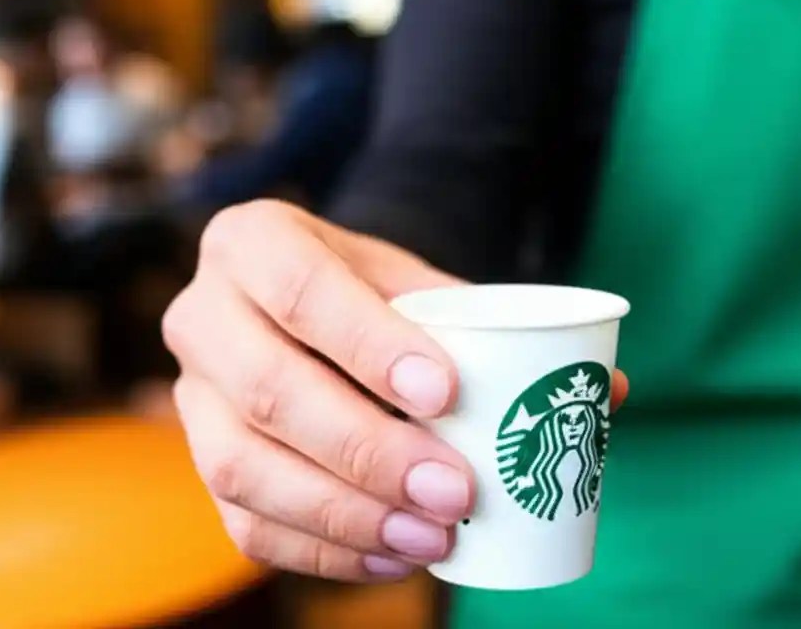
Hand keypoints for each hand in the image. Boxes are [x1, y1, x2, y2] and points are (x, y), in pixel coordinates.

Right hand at [164, 200, 628, 581]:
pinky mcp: (201, 461)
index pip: (301, 292)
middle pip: (269, 389)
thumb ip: (492, 327)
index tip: (447, 392)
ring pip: (241, 466)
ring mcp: (191, 395)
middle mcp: (203, 314)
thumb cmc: (370, 294)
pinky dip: (321, 552)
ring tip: (432, 541)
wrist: (299, 305)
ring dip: (343, 514)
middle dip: (367, 450)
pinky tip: (392, 560)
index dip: (370, 346)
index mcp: (253, 241)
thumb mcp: (415, 282)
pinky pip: (243, 521)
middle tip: (457, 490)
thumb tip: (609, 394)